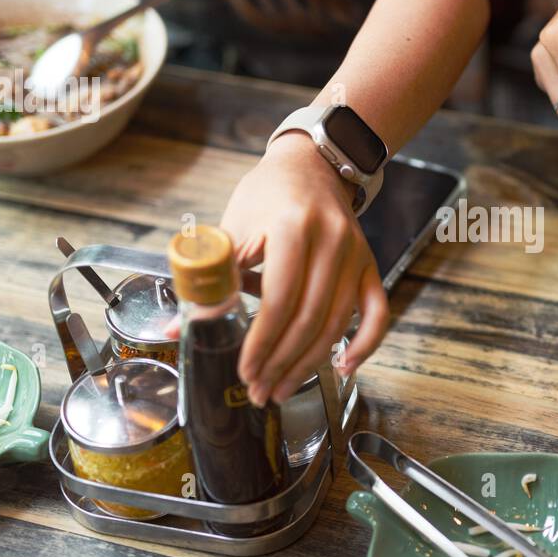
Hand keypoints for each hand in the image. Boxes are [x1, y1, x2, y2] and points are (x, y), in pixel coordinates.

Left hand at [221, 132, 388, 405]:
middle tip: (259, 391)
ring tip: (282, 388)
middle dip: (281, 362)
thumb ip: (213, 280)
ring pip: (338, 324)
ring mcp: (357, 255)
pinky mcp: (370, 266)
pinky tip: (343, 366)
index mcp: (294, 228)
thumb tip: (181, 328)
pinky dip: (364, 344)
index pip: (279, 300)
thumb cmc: (266, 195)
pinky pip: (376, 313)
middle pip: (309, 319)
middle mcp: (333, 242)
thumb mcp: (234, 229)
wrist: (310, 166)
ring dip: (309, 364)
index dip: (261, 342)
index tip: (244, 370)